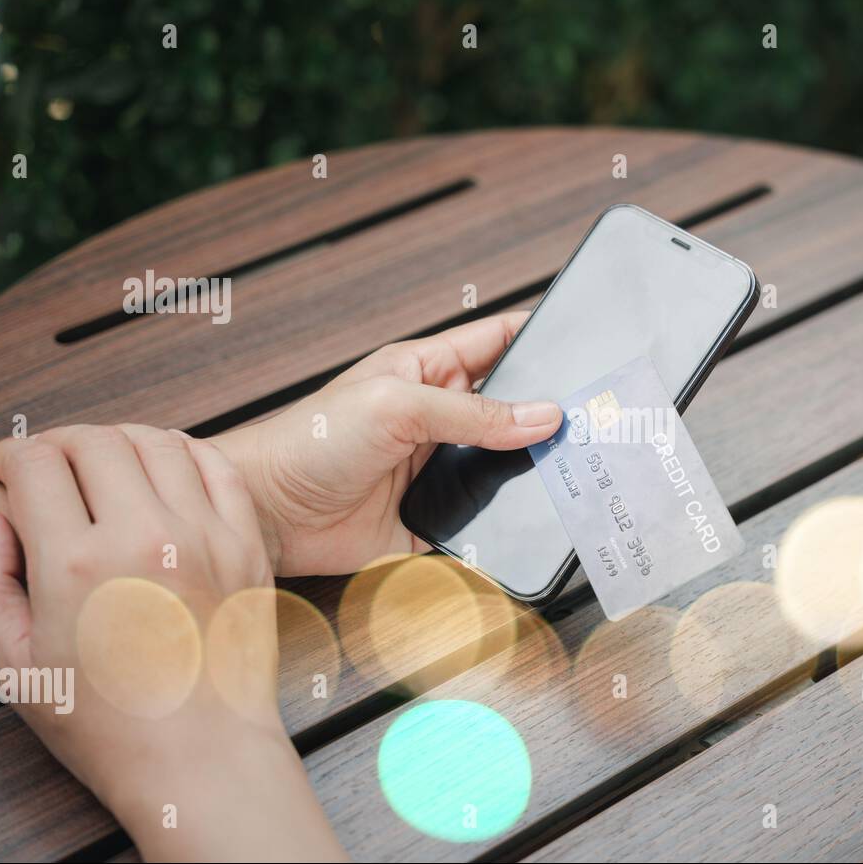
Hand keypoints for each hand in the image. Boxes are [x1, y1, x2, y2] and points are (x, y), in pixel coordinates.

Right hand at [0, 424, 345, 860]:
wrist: (202, 755)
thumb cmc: (106, 725)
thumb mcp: (15, 666)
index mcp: (77, 564)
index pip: (35, 463)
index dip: (7, 456)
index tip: (1, 472)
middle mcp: (145, 536)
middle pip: (93, 441)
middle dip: (57, 444)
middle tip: (46, 468)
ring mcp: (205, 536)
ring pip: (156, 442)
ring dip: (118, 441)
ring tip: (100, 465)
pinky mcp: (247, 545)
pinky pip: (217, 467)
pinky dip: (183, 452)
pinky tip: (162, 467)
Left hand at [210, 311, 560, 576]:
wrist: (267, 514)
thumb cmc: (310, 441)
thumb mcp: (397, 406)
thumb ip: (473, 412)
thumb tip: (543, 415)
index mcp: (430, 371)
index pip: (500, 342)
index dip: (542, 338)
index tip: (589, 342)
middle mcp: (441, 418)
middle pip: (514, 410)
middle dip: (550, 414)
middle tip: (595, 419)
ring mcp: (440, 469)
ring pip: (507, 467)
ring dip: (533, 472)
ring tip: (577, 472)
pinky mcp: (436, 519)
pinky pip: (485, 522)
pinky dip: (508, 525)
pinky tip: (534, 523)